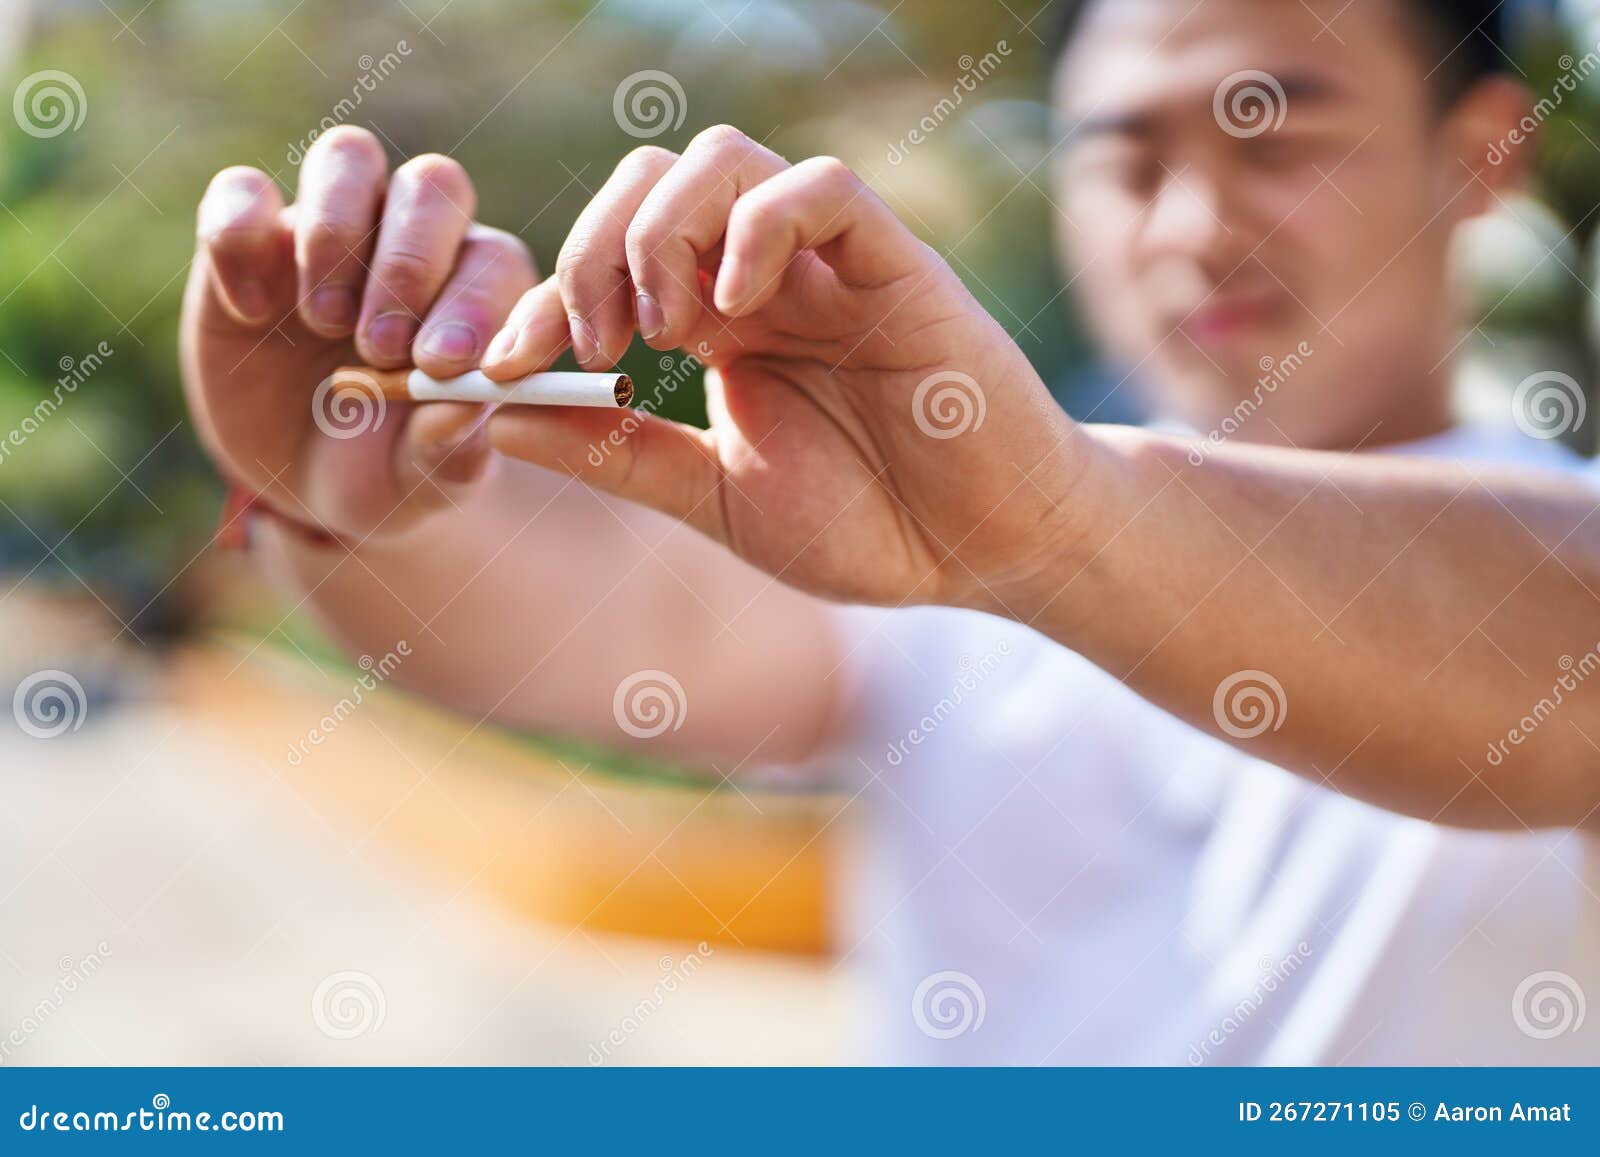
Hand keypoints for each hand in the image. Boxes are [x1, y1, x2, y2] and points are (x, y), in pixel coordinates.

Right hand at [180, 127, 535, 538]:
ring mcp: (331, 229)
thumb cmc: (385, 468)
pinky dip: (244, 238)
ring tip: (323, 323)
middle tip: (378, 348)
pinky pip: (242, 192)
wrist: (296, 478)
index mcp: (476, 294)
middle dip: (408, 266)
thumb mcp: (420, 480)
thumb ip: (450, 449)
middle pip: (433, 186)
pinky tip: (253, 311)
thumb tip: (467, 407)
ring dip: (337, 237)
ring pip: (349, 158)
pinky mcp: (249, 238)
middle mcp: (412, 242)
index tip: (440, 365)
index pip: (496, 263)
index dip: (474, 305)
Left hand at [482, 126, 1084, 608]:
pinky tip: (734, 311)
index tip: (492, 368)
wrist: (986, 551)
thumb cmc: (869, 528)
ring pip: (722, 161)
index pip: (606, 262)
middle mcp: (764, 277)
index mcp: (717, 325)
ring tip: (662, 328)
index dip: (535, 304)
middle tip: (591, 343)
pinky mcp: (898, 263)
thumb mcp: (714, 499)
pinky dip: (761, 228)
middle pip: (647, 183)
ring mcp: (830, 264)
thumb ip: (614, 452)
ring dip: (662, 230)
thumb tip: (494, 418)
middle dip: (590, 251)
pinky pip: (821, 190)